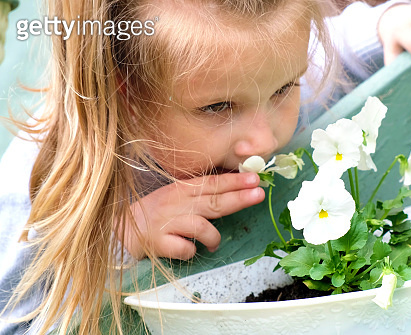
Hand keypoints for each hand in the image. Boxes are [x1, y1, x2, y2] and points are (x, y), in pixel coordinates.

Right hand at [123, 172, 264, 259]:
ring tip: (213, 243)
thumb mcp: (177, 195)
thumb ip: (201, 193)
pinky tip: (188, 250)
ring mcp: (167, 223)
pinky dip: (190, 251)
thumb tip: (235, 189)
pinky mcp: (159, 243)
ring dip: (213, 237)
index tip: (255, 179)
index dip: (234, 182)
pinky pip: (184, 249)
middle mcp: (176, 203)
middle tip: (258, 194)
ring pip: (201, 227)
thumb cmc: (157, 212)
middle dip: (238, 198)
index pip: (212, 183)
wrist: (122, 229)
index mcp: (182, 190)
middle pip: (212, 201)